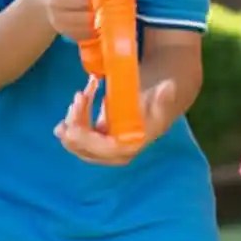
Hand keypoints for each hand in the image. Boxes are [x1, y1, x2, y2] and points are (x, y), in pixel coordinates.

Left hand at [54, 77, 180, 165]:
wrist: (151, 108)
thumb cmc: (154, 107)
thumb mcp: (160, 103)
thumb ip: (162, 98)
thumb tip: (167, 87)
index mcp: (128, 147)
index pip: (103, 149)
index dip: (86, 139)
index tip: (73, 124)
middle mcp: (112, 153)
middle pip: (83, 147)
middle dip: (75, 123)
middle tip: (80, 97)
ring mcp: (100, 147)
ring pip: (76, 139)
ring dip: (73, 116)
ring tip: (81, 94)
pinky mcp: (92, 138)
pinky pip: (76, 130)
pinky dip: (75, 114)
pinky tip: (82, 96)